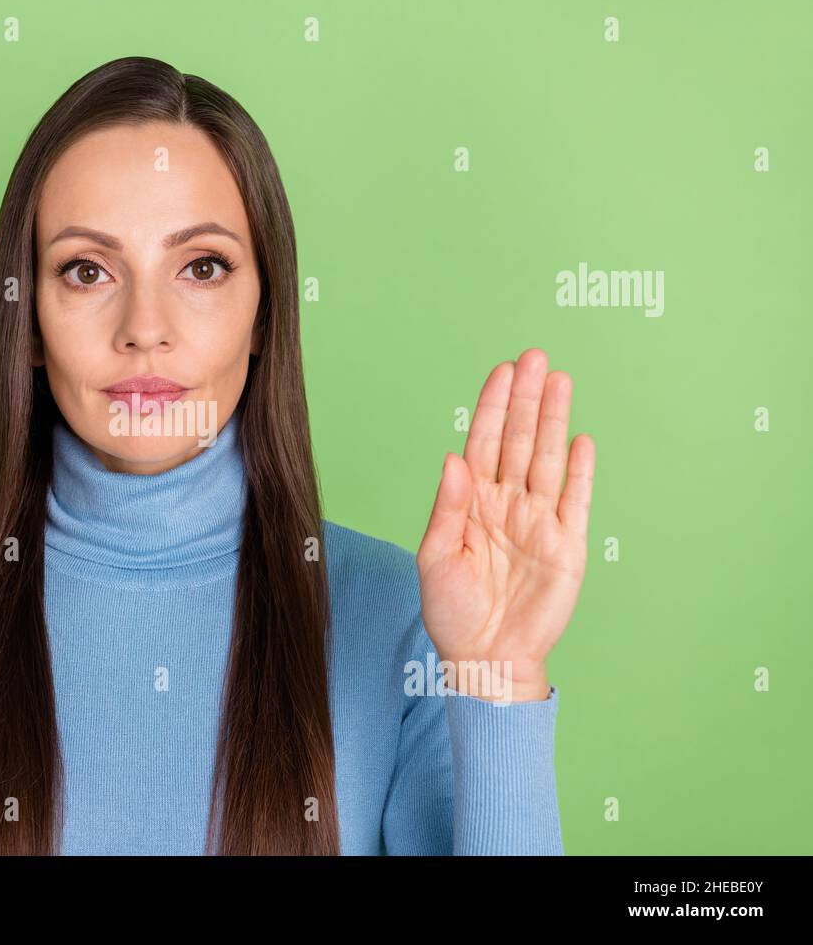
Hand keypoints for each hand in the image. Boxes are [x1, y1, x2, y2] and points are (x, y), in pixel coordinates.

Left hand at [415, 348, 594, 702]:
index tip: (503, 371)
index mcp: (472, 503)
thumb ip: (447, 507)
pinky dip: (580, 470)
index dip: (493, 407)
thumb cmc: (452, 611)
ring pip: (548, 460)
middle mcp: (506, 504)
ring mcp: (539, 522)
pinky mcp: (566, 547)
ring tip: (560, 381)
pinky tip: (581, 438)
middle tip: (535, 357)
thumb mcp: (435, 558)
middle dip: (527, 399)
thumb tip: (454, 458)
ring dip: (554, 421)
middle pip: (520, 441)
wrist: (485, 658)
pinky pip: (575, 501)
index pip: (484, 443)